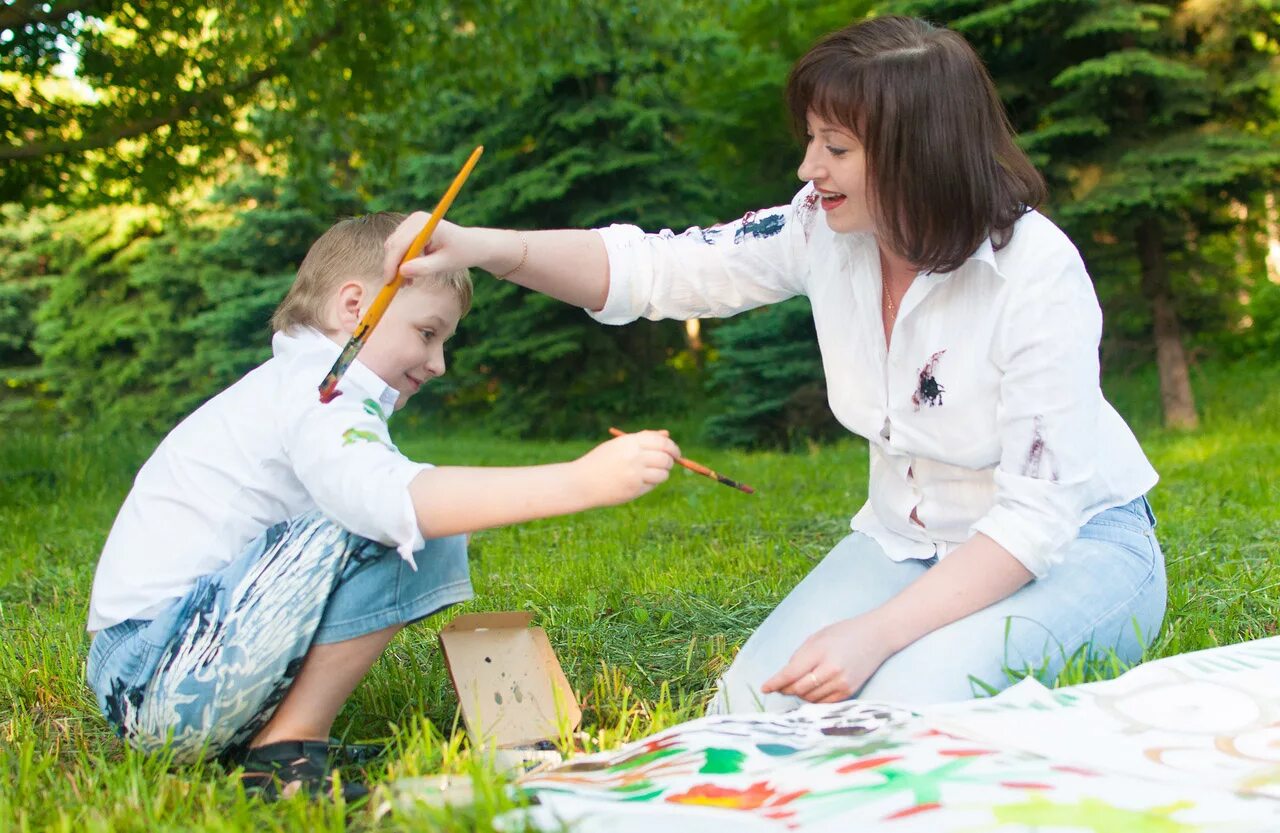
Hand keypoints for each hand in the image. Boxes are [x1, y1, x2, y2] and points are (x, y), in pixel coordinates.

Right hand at [384, 214, 514, 283]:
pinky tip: (410, 275)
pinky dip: (401, 261)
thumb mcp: (446, 264)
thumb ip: (425, 268)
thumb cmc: (462, 253)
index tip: (389, 283)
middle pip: (393, 244)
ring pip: (393, 246)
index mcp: (426, 224)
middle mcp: (415, 219)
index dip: (392, 264)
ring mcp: (411, 222)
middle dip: (393, 266)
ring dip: (397, 265)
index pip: (401, 244)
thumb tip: (402, 271)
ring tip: (408, 283)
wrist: (471, 244)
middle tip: (400, 287)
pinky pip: (398, 246)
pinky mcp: (410, 229)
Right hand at [573, 430, 679, 506]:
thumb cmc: (600, 461)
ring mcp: (635, 474)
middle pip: (665, 457)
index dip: (672, 446)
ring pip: (663, 473)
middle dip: (671, 461)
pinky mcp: (634, 489)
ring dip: (663, 473)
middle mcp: (634, 456)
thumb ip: (643, 439)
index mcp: (630, 442)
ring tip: (654, 473)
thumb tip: (666, 435)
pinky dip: (652, 483)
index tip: (675, 452)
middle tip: (669, 463)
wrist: (581, 482)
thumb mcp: (619, 445)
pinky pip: (653, 485)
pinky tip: (640, 482)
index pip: (661, 441)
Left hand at [760, 614, 897, 702]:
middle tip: (779, 687)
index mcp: (820, 652)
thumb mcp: (818, 638)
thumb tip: (785, 678)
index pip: (791, 673)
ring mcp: (842, 683)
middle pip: (798, 689)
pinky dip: (813, 699)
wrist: (876, 637)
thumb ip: (800, 657)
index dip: (775, 683)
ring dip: (799, 694)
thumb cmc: (843, 633)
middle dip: (785, 689)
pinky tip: (811, 691)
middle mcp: (831, 670)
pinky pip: (824, 703)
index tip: (764, 688)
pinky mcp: (849, 692)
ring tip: (797, 685)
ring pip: (810, 698)